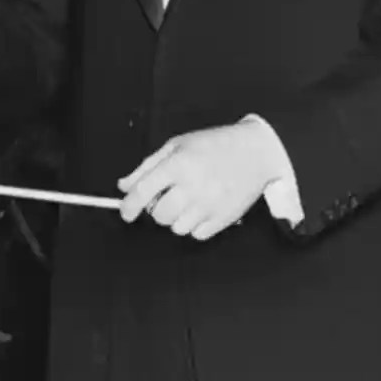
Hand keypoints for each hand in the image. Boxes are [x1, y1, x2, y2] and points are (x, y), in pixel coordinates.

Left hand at [117, 123, 278, 240]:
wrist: (256, 152)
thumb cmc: (213, 145)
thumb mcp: (177, 145)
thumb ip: (147, 167)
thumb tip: (124, 187)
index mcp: (179, 164)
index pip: (143, 192)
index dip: (128, 206)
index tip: (126, 212)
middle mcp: (193, 187)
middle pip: (159, 215)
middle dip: (157, 209)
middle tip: (168, 196)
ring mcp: (210, 205)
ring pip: (176, 228)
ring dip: (176, 217)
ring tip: (188, 199)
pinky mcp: (224, 219)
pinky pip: (196, 234)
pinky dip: (194, 224)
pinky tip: (203, 207)